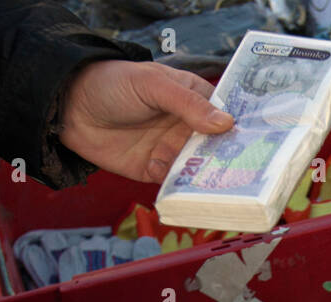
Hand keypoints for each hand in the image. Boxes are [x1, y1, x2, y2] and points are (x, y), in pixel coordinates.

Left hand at [59, 60, 233, 183]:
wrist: (71, 107)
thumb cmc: (113, 83)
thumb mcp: (153, 85)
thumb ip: (188, 104)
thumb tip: (225, 123)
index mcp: (194, 99)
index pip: (226, 115)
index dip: (241, 129)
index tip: (259, 144)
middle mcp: (187, 126)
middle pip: (216, 147)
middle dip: (228, 160)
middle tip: (245, 174)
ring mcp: (172, 149)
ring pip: (198, 168)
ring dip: (206, 178)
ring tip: (220, 188)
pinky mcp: (154, 170)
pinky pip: (173, 183)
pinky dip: (180, 189)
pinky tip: (185, 190)